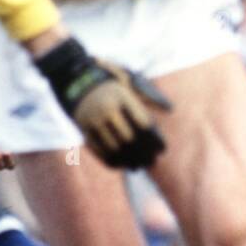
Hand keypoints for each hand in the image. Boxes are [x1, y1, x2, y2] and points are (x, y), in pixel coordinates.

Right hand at [36, 37, 171, 169]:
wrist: (74, 79)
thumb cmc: (109, 82)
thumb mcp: (129, 82)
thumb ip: (149, 96)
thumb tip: (171, 109)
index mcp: (122, 96)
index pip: (144, 123)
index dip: (155, 139)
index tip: (162, 149)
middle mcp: (107, 109)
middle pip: (130, 138)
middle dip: (144, 153)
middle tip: (153, 161)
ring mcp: (93, 120)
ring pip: (113, 147)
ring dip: (128, 160)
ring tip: (139, 166)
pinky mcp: (82, 129)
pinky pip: (97, 150)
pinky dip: (110, 161)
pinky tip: (121, 165)